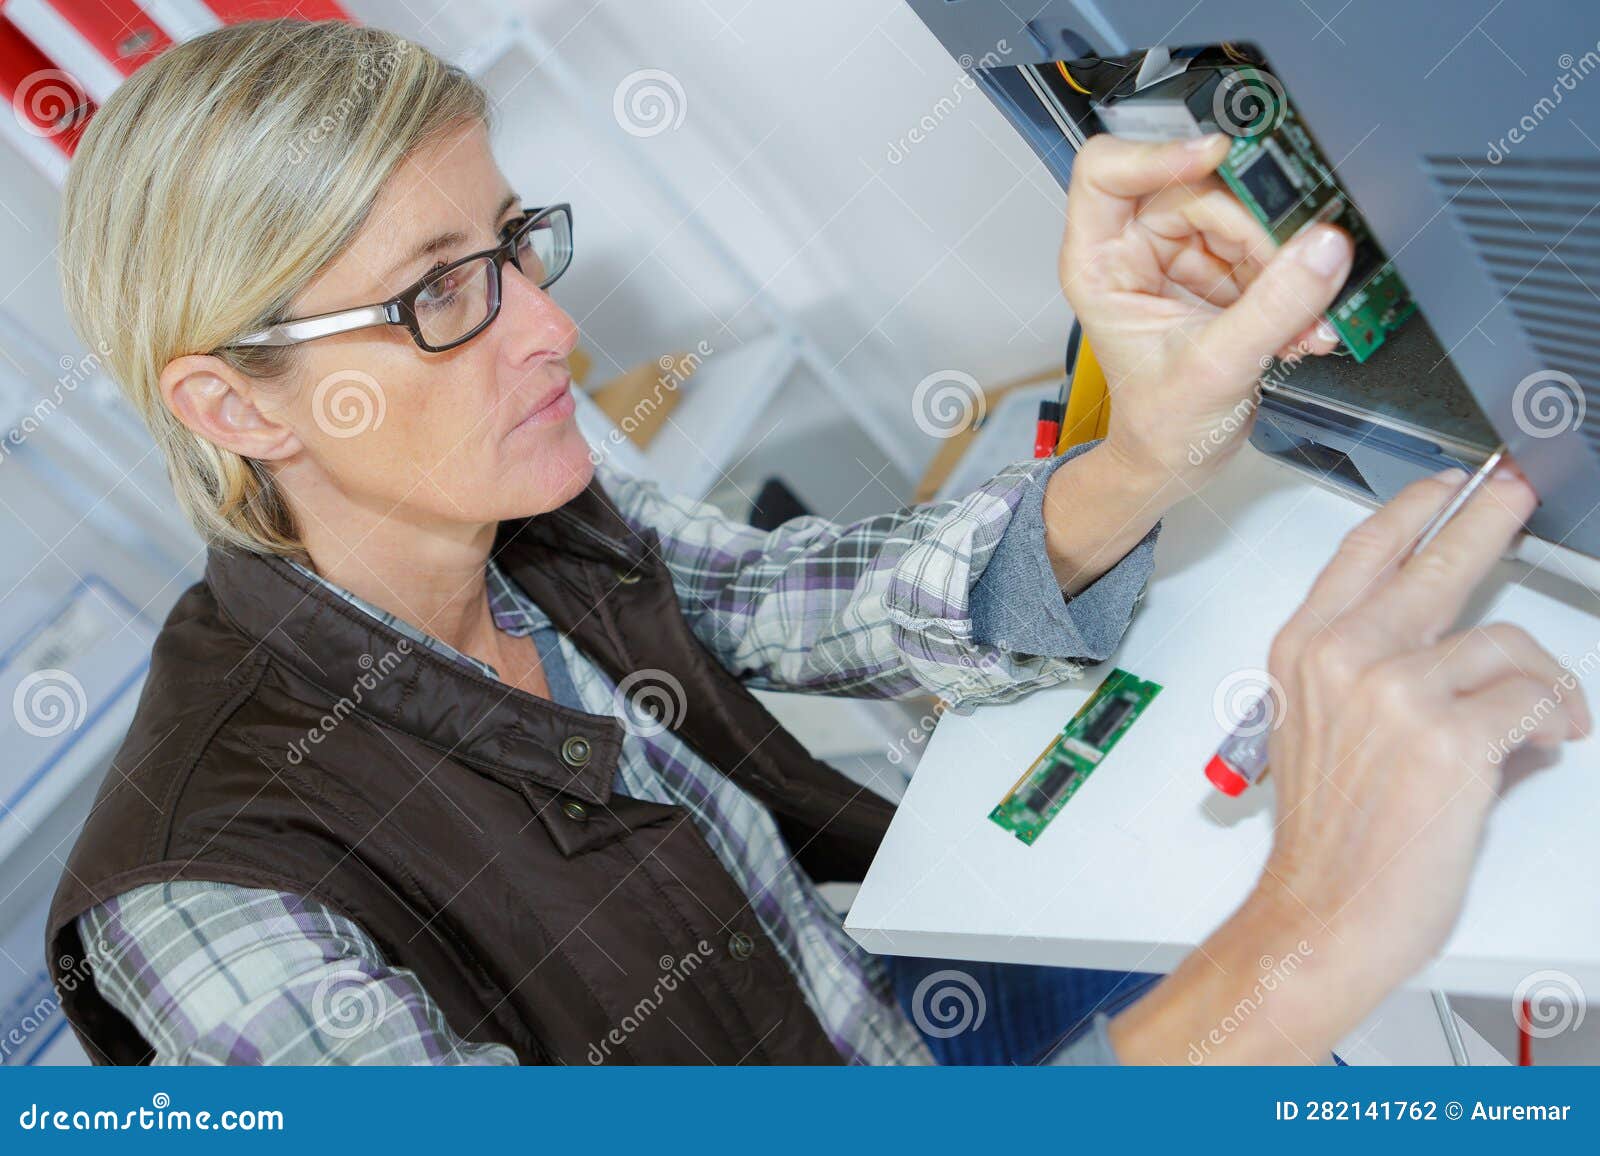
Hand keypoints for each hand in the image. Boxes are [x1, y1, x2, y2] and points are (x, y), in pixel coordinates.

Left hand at [1057, 134, 1353, 495]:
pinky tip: (1302, 322)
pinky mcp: (1219, 274)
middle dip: (1253, 232)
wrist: (1178, 462)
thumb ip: (1272, 306)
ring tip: (1300, 315)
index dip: (1158, 153)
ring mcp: (1178, 259)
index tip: (1215, 159)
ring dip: (1282, 264)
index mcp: (1099, 263)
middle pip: (1197, 191)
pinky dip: (1292, 283)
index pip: (1107, 171)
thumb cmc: (1160, 425)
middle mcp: (1134, 251)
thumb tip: (1321, 248)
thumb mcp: (1216, 367)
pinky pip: (1265, 249)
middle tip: (1291, 267)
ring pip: (1240, 218)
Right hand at [1109, 467, 1588, 1062]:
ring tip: (1551, 713)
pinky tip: (1549, 739)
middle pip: (1435, 562)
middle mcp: (1343, 657)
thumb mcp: (1317, 732)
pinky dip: (1554, 719)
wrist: (1324, 912)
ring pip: (1504, 642)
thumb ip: (1372, 677)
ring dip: (1541, 679)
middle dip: (1487, 520)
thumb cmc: (1328, 837)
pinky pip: (1533, 699)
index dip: (1412, 513)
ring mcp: (1395, 691)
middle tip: (1516, 494)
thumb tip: (1464, 658)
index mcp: (1304, 651)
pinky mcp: (1450, 735)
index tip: (1445, 487)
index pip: (1364, 555)